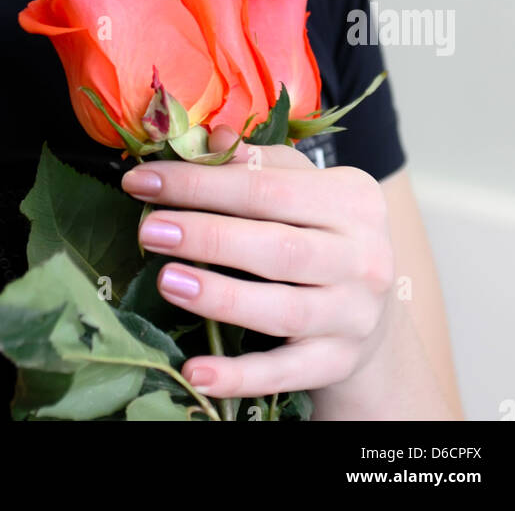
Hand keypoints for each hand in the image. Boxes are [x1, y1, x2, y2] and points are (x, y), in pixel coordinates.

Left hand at [120, 126, 395, 399]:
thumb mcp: (303, 187)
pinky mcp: (337, 363)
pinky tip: (195, 371)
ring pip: (282, 310)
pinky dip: (240, 375)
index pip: (267, 186)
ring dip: (220, 298)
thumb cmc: (321, 232)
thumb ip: (257, 162)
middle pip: (277, 247)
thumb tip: (209, 139)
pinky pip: (284, 372)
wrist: (371, 311)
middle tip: (149, 230)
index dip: (202, 183)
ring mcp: (353, 315)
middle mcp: (362, 257)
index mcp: (353, 199)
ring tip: (166, 281)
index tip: (143, 181)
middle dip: (207, 236)